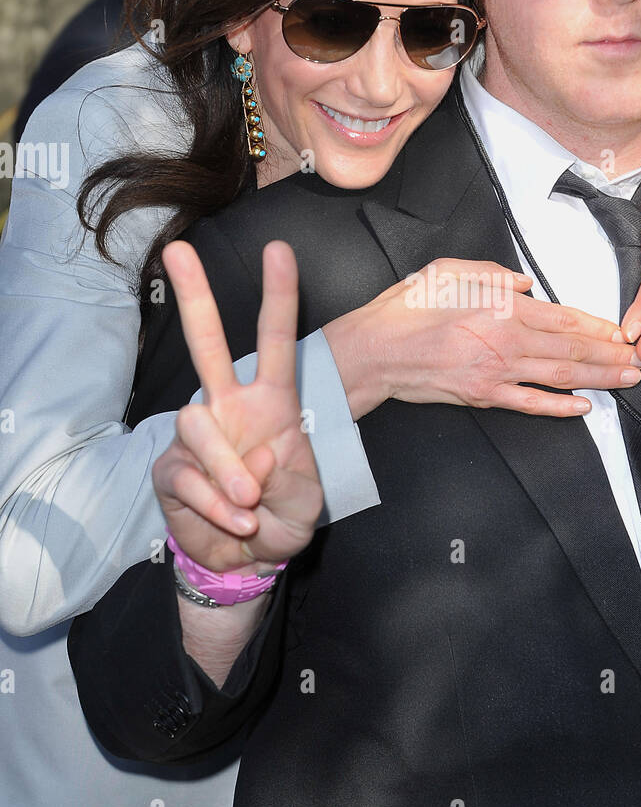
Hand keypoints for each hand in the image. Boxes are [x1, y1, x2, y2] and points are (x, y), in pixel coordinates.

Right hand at [153, 240, 322, 571]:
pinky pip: (189, 478)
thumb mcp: (303, 500)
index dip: (279, 297)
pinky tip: (236, 520)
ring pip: (196, 423)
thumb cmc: (280, 515)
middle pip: (209, 345)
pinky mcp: (171, 470)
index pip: (277, 342)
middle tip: (179, 249)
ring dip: (225, 466)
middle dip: (197, 296)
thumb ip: (285, 476)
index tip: (279, 251)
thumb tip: (255, 456)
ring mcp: (197, 436)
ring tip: (250, 502)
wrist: (245, 558)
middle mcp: (230, 407)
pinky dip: (217, 505)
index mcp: (272, 401)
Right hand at [323, 258, 640, 419]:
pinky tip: (584, 407)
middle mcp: (507, 340)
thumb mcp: (449, 270)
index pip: (563, 318)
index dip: (597, 326)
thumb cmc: (406, 309)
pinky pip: (531, 403)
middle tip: (639, 358)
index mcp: (501, 307)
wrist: (374, 351)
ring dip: (598, 378)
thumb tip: (525, 284)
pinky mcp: (484, 395)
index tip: (620, 331)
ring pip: (560, 376)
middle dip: (610, 354)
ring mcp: (497, 372)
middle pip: (571, 349)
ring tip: (627, 379)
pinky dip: (560, 407)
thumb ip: (492, 273)